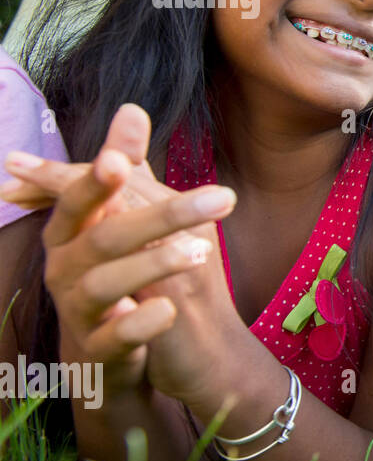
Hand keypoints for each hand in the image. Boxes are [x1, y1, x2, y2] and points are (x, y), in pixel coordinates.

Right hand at [4, 105, 237, 396]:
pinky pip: (115, 337)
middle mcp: (64, 269)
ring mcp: (79, 311)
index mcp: (69, 233)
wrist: (106, 351)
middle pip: (105, 237)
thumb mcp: (116, 220)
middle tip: (221, 198)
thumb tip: (132, 109)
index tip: (117, 160)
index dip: (93, 181)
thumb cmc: (113, 271)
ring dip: (155, 264)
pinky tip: (168, 309)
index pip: (76, 200)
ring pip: (107, 285)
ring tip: (201, 252)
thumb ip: (124, 169)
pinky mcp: (98, 351)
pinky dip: (140, 323)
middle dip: (160, 216)